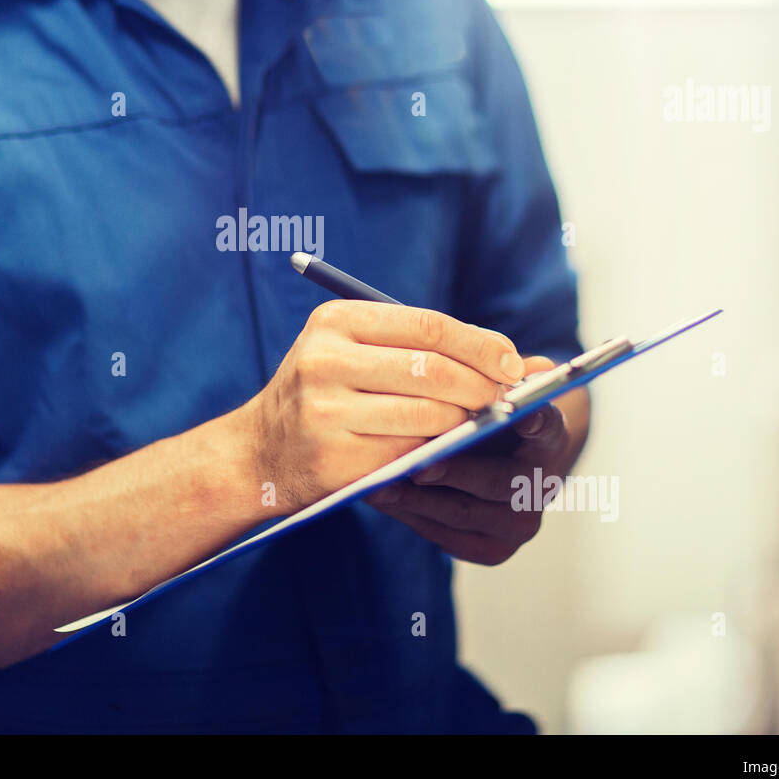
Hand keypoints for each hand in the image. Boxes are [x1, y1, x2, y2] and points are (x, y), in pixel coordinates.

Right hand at [245, 300, 527, 513]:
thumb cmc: (323, 395)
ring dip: (464, 421)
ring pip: (427, 413)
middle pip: (433, 369)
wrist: (257, 452)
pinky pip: (408, 452)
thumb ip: (422, 348)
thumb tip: (520, 362)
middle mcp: (325, 360)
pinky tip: (443, 449)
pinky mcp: (333, 456)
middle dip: (482, 386)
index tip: (512, 363)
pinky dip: (435, 451)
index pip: (428, 325)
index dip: (481, 345)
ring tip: (476, 423)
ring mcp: (326, 410)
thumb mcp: (353, 352)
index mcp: (335, 321)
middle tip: (504, 399)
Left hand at [363, 356, 582, 564]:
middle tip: (419, 464)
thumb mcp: (492, 388)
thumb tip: (511, 363)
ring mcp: (518, 522)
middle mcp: (541, 484)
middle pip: (500, 481)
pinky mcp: (491, 548)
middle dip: (456, 473)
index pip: (547, 427)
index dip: (534, 421)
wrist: (495, 461)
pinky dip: (410, 516)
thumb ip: (492, 373)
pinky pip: (445, 535)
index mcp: (548, 438)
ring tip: (381, 482)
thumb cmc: (484, 415)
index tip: (519, 413)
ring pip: (465, 513)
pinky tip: (380, 497)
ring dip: (420, 499)